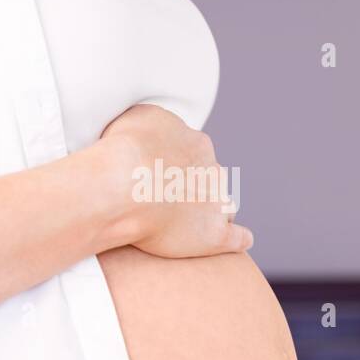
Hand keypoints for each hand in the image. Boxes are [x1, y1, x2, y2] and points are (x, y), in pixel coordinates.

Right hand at [99, 103, 252, 257]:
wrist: (125, 184)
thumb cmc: (121, 150)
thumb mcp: (136, 118)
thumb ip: (153, 125)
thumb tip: (154, 133)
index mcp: (197, 144)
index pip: (196, 154)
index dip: (177, 166)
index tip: (157, 175)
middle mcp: (212, 171)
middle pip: (211, 179)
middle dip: (195, 188)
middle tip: (166, 200)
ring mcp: (217, 203)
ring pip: (226, 206)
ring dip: (214, 213)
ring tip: (192, 223)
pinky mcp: (216, 233)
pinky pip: (238, 237)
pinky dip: (239, 239)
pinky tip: (235, 241)